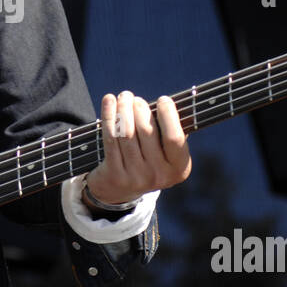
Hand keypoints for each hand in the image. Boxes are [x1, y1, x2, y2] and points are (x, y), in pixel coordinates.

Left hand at [84, 92, 190, 207]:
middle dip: (139, 108)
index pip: (175, 138)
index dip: (168, 116)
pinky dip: (108, 115)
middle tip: (132, 97)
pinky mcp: (115, 175)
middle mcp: (159, 176)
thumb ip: (171, 131)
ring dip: (123, 109)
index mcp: (178, 169)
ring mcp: (136, 177)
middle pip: (147, 132)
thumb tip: (169, 102)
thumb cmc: (148, 158)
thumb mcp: (166, 152)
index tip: (163, 99)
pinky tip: (109, 100)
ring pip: (127, 133)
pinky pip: (110, 138)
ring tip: (123, 97)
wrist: (120, 190)